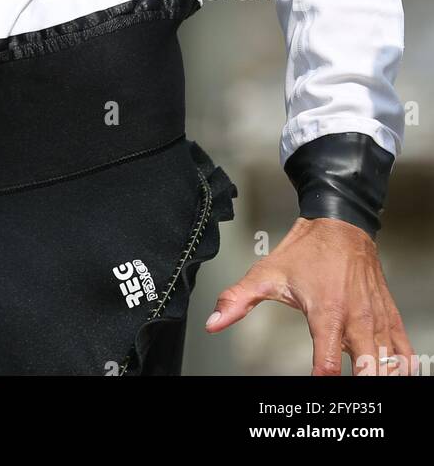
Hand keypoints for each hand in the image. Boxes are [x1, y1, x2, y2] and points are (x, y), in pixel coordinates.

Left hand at [205, 216, 415, 374]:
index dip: (322, 383)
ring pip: (389, 364)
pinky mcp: (389, 317)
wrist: (340, 225)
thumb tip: (214, 322)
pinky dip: (400, 367)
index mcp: (327, 313)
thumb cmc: (308, 251)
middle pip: (368, 371)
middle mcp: (356, 318)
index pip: (328, 364)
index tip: (316, 388)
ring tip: (366, 382)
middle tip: (347, 393)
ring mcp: (376, 319)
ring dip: (379, 376)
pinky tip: (392, 374)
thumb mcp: (266, 274)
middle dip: (360, 385)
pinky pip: (403, 350)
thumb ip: (238, 300)